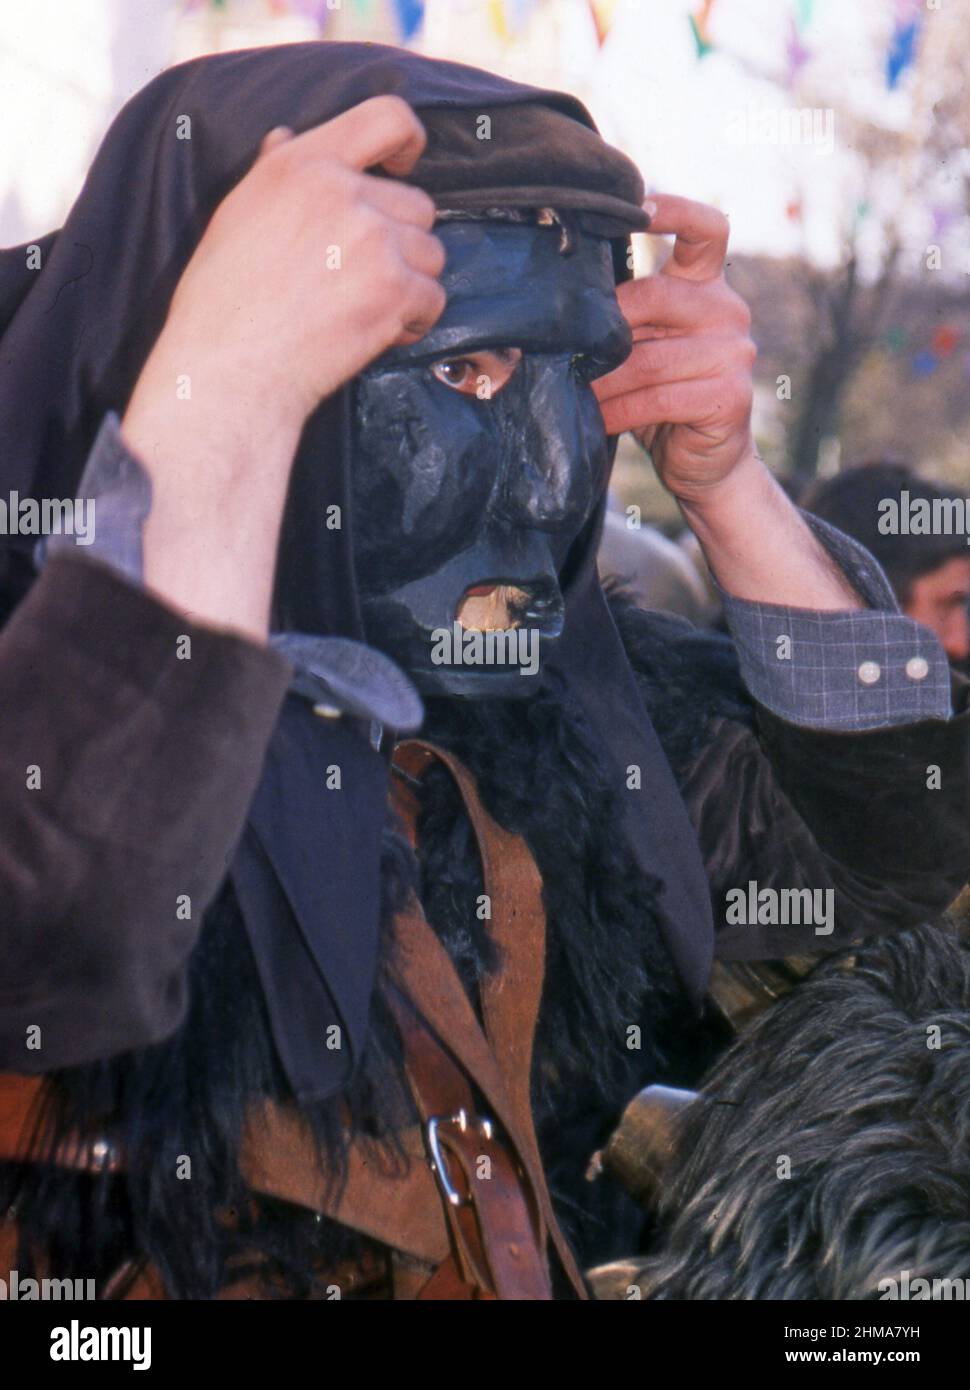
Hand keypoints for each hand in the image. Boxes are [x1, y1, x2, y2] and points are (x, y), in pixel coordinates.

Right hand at [121, 96, 446, 640]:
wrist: (230, 372)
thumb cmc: (223, 305)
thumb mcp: (238, 217)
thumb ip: (275, 174)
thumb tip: (287, 137)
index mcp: (300, 164)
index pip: (387, 116)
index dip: (409, 141)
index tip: (404, 167)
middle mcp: (341, 191)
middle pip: (417, 205)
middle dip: (401, 243)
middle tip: (360, 280)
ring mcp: (371, 239)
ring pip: (431, 254)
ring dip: (409, 284)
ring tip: (363, 309)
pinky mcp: (393, 288)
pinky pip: (434, 298)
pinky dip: (414, 321)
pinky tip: (374, 333)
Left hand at [592, 194, 756, 505]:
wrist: (704, 463)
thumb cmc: (661, 399)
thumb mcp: (642, 347)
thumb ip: (624, 318)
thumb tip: (554, 302)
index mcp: (707, 288)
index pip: (706, 230)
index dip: (674, 209)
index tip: (636, 206)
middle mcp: (728, 311)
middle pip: (656, 296)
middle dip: (605, 328)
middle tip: (569, 352)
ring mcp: (736, 354)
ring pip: (649, 358)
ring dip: (603, 381)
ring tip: (574, 394)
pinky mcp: (730, 396)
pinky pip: (659, 398)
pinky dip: (619, 411)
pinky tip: (597, 420)